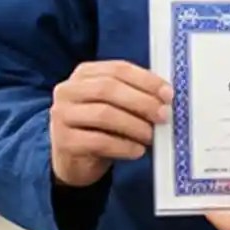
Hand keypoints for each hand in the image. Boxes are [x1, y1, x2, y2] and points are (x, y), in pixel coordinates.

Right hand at [49, 60, 173, 187]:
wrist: (73, 160)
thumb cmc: (99, 128)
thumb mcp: (114, 105)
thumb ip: (134, 95)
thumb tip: (165, 96)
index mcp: (84, 73)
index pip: (118, 69)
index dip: (145, 80)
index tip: (167, 93)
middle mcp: (69, 90)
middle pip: (108, 89)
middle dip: (142, 102)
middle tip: (163, 115)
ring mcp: (62, 115)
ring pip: (103, 114)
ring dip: (134, 125)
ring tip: (151, 135)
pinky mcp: (64, 141)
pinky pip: (98, 141)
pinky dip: (123, 146)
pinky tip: (137, 151)